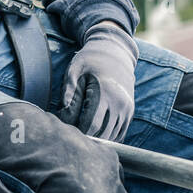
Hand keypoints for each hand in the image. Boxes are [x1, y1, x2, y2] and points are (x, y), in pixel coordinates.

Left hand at [58, 24, 137, 141]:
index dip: (79, 133)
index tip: (67, 134)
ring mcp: (127, 108)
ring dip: (98, 140)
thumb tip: (62, 112)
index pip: (92, 124)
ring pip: (113, 136)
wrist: (115, 52)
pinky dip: (108, 138)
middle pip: (103, 134)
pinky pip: (120, 133)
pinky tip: (95, 137)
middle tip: (72, 140)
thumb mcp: (75, 68)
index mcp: (105, 93)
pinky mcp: (129, 111)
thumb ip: (69, 89)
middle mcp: (119, 102)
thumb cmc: (90, 60)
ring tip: (82, 139)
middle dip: (87, 139)